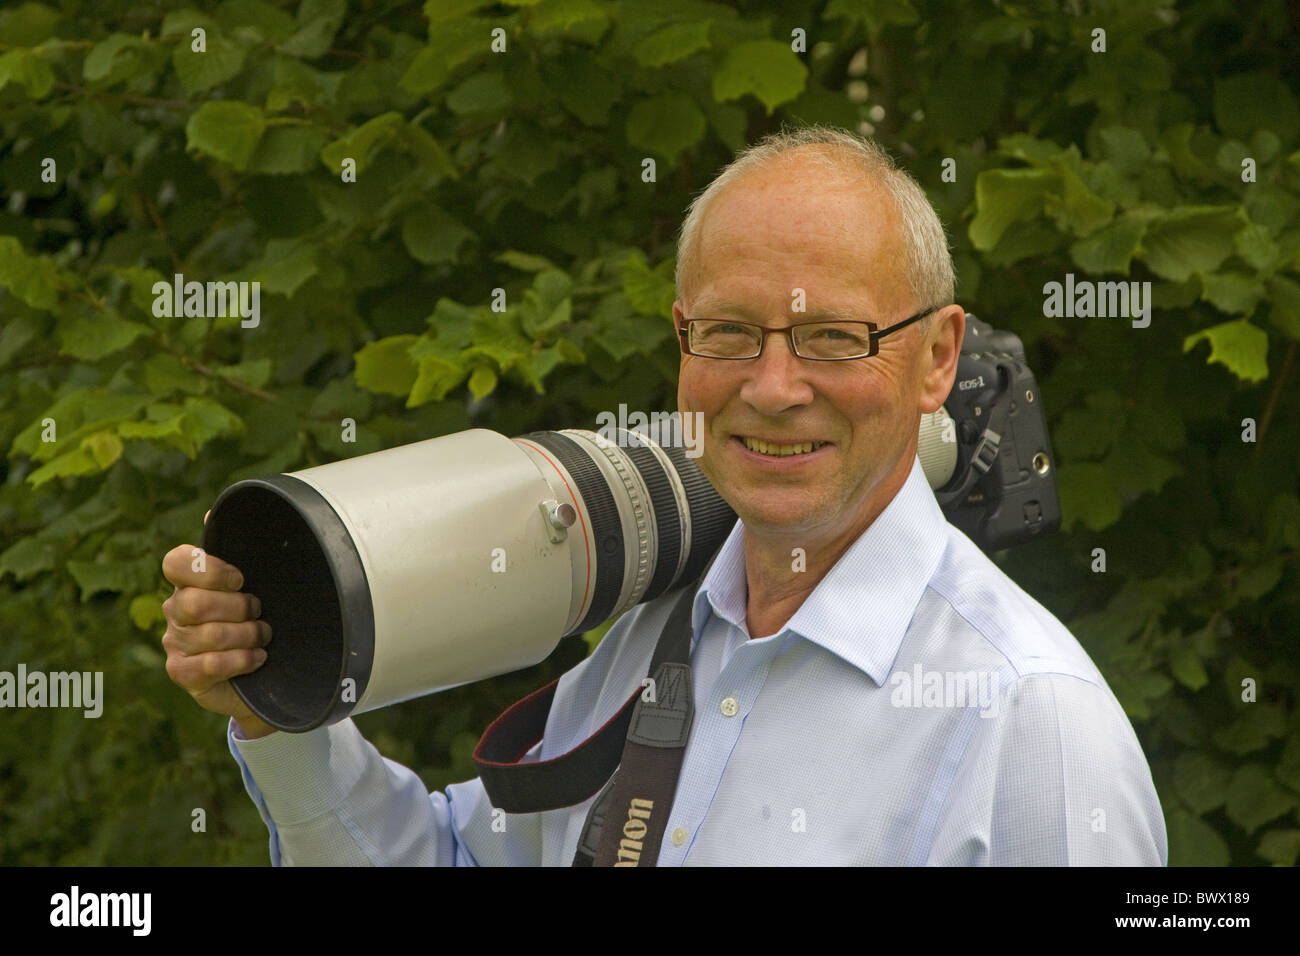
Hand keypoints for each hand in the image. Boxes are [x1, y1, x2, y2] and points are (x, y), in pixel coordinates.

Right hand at [160, 510, 275, 738]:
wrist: (264, 670)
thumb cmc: (258, 617)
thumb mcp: (258, 580)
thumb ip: (239, 549)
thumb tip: (212, 513)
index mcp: (190, 580)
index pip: (176, 562)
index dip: (210, 570)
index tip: (241, 578)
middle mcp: (176, 608)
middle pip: (194, 602)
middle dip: (239, 608)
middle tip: (259, 611)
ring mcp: (175, 642)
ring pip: (208, 634)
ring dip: (247, 635)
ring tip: (263, 636)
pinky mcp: (182, 673)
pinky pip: (209, 665)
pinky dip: (241, 660)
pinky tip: (257, 658)